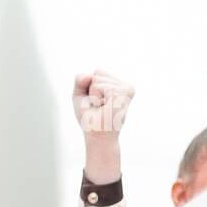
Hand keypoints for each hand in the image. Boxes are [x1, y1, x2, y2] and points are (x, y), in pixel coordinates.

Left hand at [72, 70, 132, 184]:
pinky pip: (101, 86)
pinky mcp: (123, 95)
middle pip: (98, 72)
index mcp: (119, 86)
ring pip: (98, 79)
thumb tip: (90, 75)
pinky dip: (96, 97)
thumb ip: (80, 79)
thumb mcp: (80, 95)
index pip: (98, 71)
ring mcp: (126, 90)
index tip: (97, 101)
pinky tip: (105, 107)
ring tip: (103, 107)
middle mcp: (125, 87)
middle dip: (91, 89)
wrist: (96, 135)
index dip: (90, 86)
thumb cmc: (90, 118)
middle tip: (99, 105)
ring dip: (93, 95)